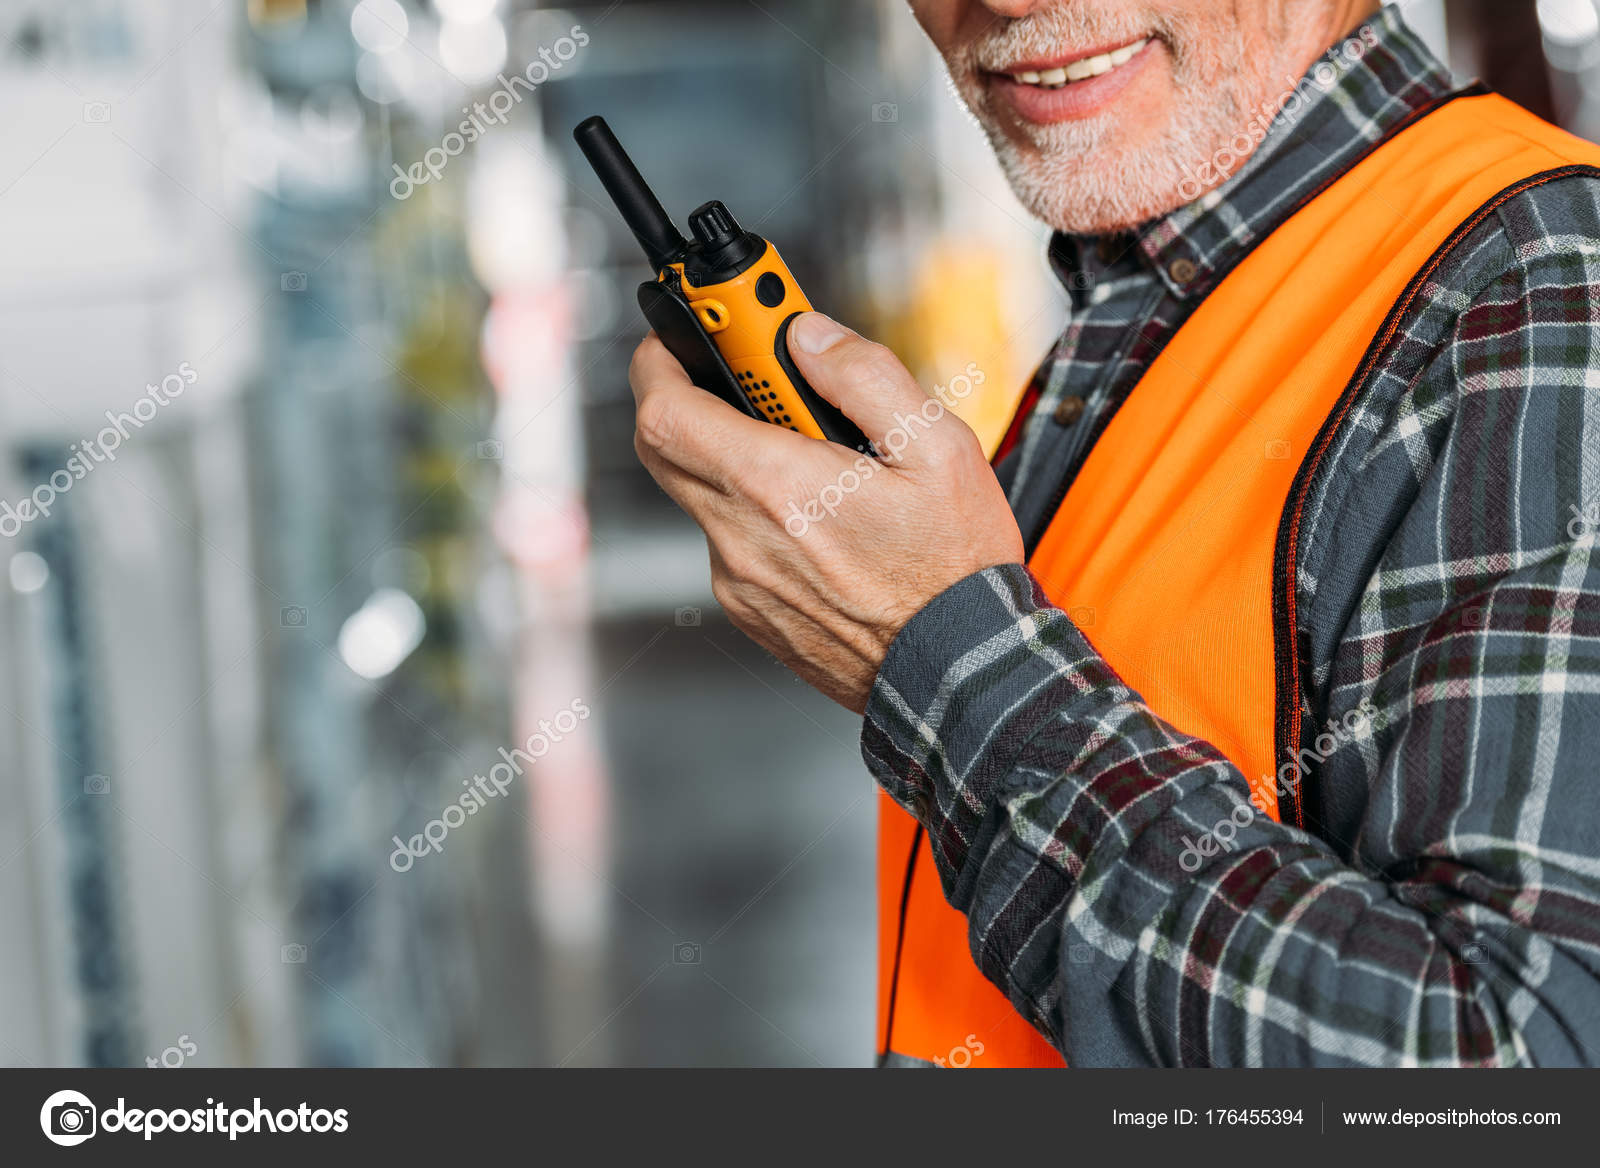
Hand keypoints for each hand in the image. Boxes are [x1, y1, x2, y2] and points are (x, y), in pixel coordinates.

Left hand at [628, 312, 1023, 712]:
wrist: (959, 677)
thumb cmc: (955, 572)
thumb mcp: (938, 449)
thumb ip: (864, 377)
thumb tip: (808, 338)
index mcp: (777, 488)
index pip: (664, 411)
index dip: (659, 361)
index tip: (684, 333)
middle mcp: (741, 538)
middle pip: (665, 448)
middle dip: (689, 397)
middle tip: (743, 375)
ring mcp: (740, 581)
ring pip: (705, 495)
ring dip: (740, 460)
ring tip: (818, 459)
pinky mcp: (752, 612)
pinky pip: (732, 542)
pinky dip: (759, 513)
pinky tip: (823, 517)